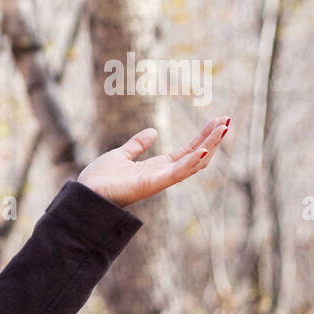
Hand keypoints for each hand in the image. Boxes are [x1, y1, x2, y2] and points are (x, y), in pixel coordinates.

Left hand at [77, 115, 230, 207]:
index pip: (188, 151)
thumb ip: (137, 145)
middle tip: (227, 121)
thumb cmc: (100, 178)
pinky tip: (204, 150)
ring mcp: (160, 180)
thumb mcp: (122, 155)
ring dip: (210, 146)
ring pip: (193, 163)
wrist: (86, 193)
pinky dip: (192, 163)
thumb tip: (154, 132)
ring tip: (223, 129)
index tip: (218, 121)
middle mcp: (163, 174)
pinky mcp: (153, 184)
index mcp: (157, 167)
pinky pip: (177, 173)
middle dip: (212, 139)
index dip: (203, 137)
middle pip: (196, 155)